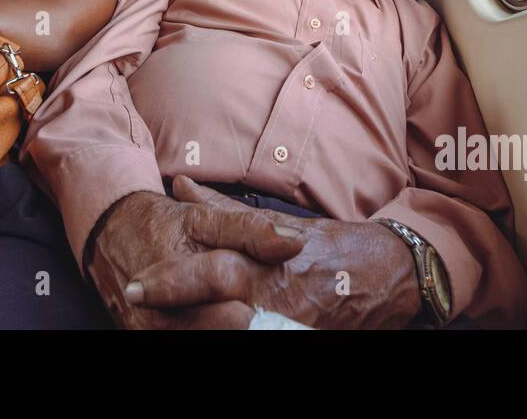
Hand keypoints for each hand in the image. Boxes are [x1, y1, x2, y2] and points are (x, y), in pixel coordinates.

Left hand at [123, 177, 422, 328]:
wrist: (390, 275)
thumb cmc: (331, 246)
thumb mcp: (280, 224)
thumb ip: (225, 212)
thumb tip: (181, 186)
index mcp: (268, 257)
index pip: (212, 267)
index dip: (172, 278)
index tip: (138, 284)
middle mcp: (277, 291)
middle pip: (218, 292)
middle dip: (175, 300)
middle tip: (136, 300)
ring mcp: (292, 321)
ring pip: (235, 328)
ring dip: (199, 327)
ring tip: (161, 329)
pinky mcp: (305, 337)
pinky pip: (264, 340)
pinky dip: (233, 337)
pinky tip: (206, 335)